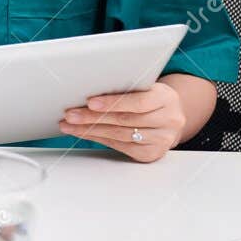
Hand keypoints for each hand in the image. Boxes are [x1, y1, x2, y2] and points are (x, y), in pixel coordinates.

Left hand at [60, 80, 184, 161]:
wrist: (170, 116)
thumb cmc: (150, 98)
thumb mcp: (144, 87)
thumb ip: (125, 88)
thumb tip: (88, 89)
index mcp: (166, 98)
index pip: (138, 102)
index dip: (113, 102)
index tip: (90, 102)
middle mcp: (168, 120)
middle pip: (125, 120)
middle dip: (93, 117)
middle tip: (71, 115)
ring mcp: (162, 139)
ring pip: (120, 135)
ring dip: (90, 130)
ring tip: (70, 125)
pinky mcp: (152, 153)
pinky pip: (121, 146)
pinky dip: (99, 139)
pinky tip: (84, 133)